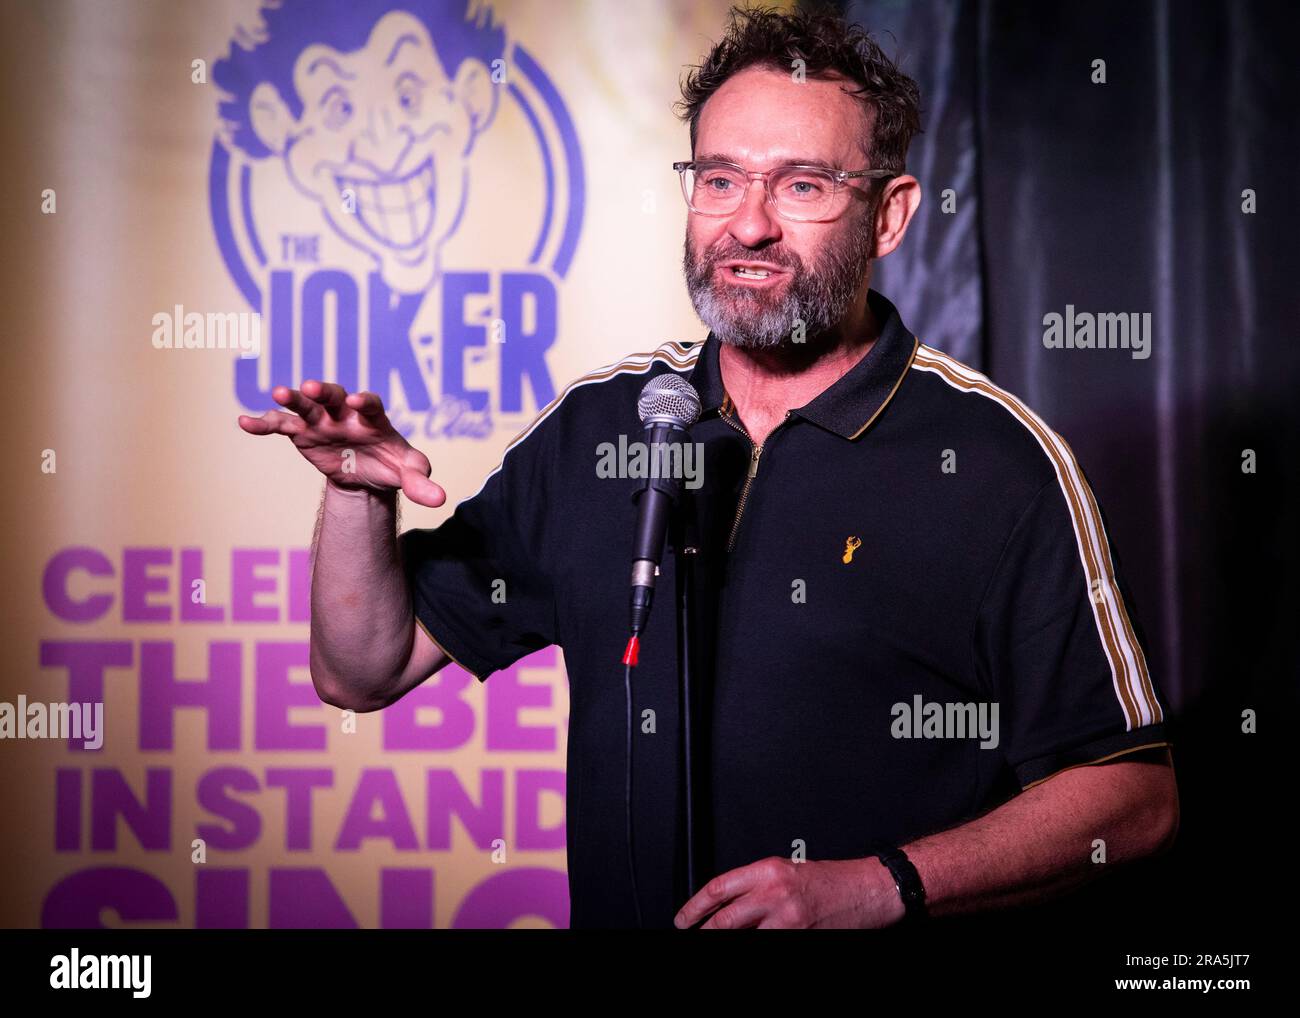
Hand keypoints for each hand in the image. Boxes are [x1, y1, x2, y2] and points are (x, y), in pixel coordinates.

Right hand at [238, 381, 445, 506]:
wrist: (367, 473)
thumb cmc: (391, 464)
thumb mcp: (407, 473)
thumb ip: (420, 482)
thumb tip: (440, 499)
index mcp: (373, 418)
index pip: (370, 404)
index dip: (363, 401)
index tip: (357, 401)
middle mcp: (345, 413)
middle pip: (333, 397)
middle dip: (323, 392)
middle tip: (313, 387)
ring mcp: (321, 420)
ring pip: (305, 405)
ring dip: (293, 399)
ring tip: (279, 393)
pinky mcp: (302, 432)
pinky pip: (281, 425)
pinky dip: (264, 423)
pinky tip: (244, 422)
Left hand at [673, 856, 906, 928]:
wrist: (867, 889)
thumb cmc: (832, 881)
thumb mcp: (788, 872)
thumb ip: (757, 887)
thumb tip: (728, 906)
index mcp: (768, 870)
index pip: (718, 888)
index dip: (694, 906)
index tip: (684, 918)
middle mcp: (775, 893)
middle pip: (725, 919)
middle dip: (706, 932)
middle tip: (695, 935)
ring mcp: (788, 919)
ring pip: (744, 937)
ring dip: (728, 941)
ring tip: (718, 942)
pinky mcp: (801, 936)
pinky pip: (769, 945)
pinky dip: (757, 946)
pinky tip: (755, 943)